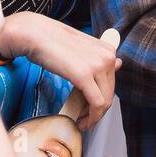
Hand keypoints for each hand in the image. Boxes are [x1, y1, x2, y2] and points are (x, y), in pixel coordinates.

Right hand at [0, 13, 121, 130]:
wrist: (36, 33)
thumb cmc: (53, 41)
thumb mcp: (81, 48)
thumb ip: (98, 58)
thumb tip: (119, 64)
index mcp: (108, 50)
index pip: (111, 82)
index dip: (101, 98)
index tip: (89, 108)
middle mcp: (107, 56)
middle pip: (110, 93)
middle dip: (97, 111)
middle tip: (84, 118)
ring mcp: (98, 65)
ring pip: (105, 101)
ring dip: (94, 117)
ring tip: (81, 121)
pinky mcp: (85, 75)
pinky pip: (97, 104)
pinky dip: (91, 118)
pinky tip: (81, 122)